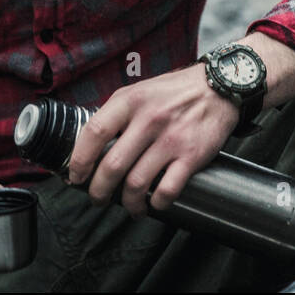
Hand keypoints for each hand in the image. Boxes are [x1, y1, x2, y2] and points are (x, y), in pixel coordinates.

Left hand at [66, 65, 239, 215]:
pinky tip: (156, 203)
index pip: (94, 133)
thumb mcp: (139, 91)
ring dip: (129, 203)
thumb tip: (89, 144)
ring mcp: (171, 139)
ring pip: (137, 183)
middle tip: (98, 198)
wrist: (219, 87)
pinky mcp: (192, 156)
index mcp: (130, 101)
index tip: (76, 177)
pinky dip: (158, 204)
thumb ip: (116, 114)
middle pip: (112, 166)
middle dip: (99, 191)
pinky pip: (167, 190)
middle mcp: (149, 119)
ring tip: (130, 206)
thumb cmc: (174, 92)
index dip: (80, 160)